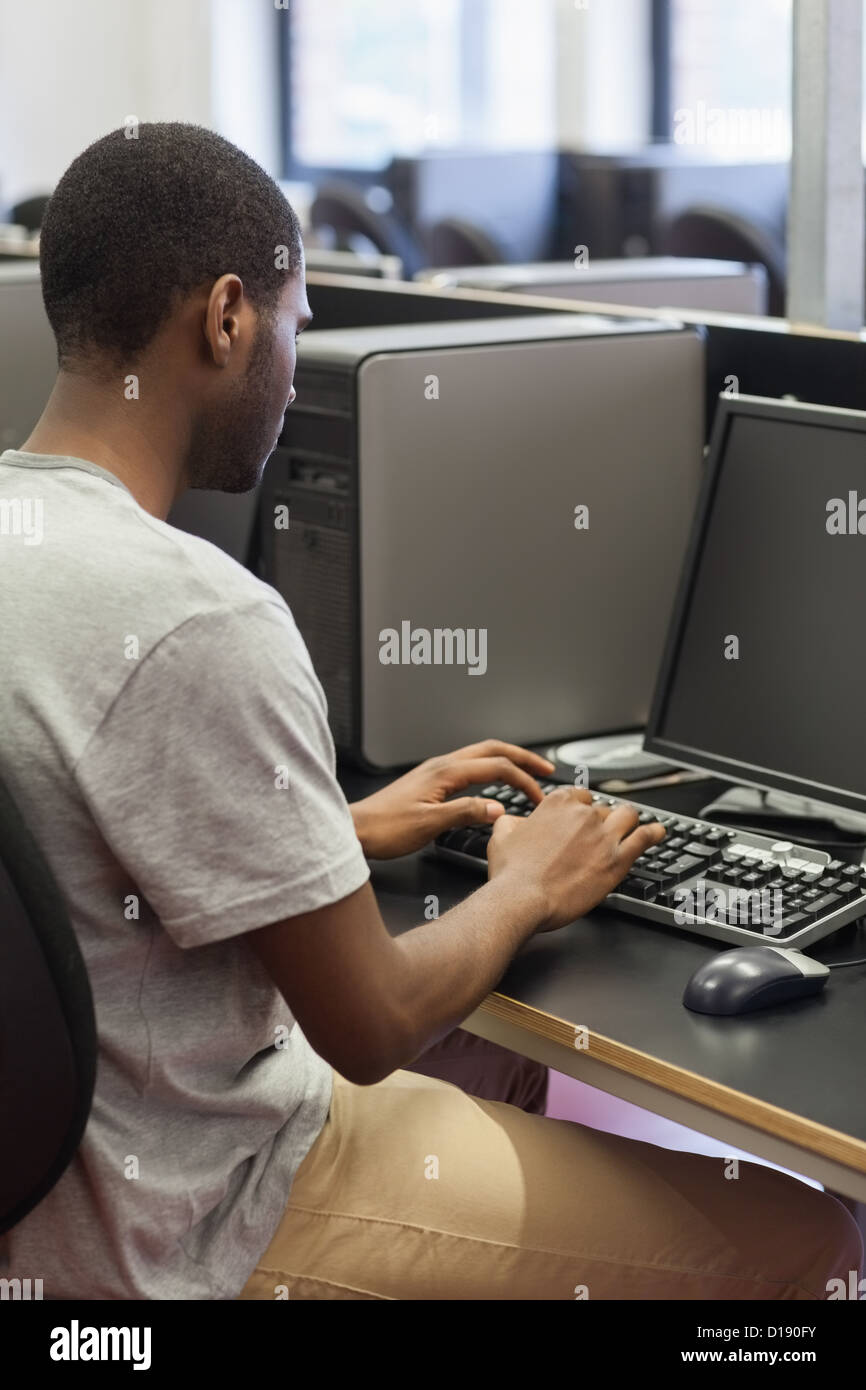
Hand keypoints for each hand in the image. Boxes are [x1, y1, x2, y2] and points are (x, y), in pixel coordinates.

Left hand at [349, 738, 555, 859]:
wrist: (357, 830)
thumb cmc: (385, 828)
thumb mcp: (429, 824)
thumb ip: (466, 813)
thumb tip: (498, 809)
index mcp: (445, 772)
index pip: (496, 766)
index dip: (522, 780)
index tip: (538, 797)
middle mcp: (441, 765)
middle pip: (491, 750)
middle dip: (522, 758)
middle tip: (545, 769)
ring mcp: (436, 772)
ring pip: (480, 756)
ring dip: (506, 762)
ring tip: (526, 773)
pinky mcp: (431, 782)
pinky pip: (469, 767)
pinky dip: (490, 770)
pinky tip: (493, 783)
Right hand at [486, 786, 665, 931]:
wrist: (522, 898)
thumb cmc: (511, 873)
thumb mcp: (501, 835)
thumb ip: (513, 821)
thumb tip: (518, 821)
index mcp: (558, 803)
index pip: (580, 797)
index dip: (581, 810)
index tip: (579, 821)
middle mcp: (584, 814)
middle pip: (603, 808)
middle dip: (601, 820)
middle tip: (597, 836)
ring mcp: (604, 835)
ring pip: (627, 816)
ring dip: (627, 821)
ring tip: (631, 828)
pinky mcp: (617, 859)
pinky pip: (644, 838)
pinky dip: (654, 832)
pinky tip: (658, 832)